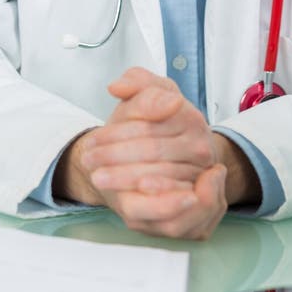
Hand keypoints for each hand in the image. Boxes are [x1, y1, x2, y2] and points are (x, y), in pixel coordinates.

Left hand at [53, 67, 259, 238]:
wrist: (172, 155)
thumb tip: (119, 87)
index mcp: (191, 117)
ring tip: (99, 179)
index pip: (147, 128)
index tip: (91, 142)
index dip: (114, 136)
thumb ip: (136, 82)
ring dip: (125, 181)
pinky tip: (128, 201)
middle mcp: (202, 147)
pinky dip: (151, 206)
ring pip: (160, 181)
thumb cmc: (155, 125)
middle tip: (89, 162)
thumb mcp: (147, 94)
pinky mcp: (198, 205)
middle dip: (115, 159)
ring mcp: (202, 177)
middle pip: (152, 154)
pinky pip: (174, 209)